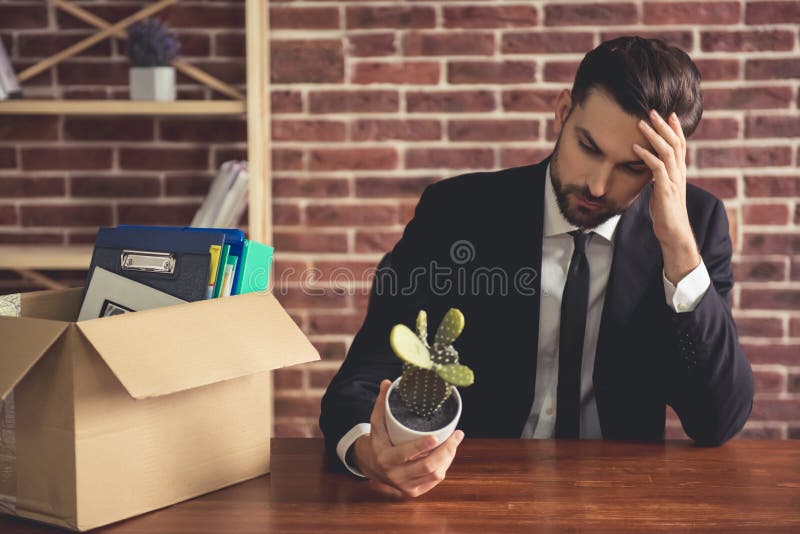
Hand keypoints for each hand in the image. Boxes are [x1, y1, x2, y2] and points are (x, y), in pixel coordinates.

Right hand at [351, 379, 464, 497]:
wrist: (371, 465)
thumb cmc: (378, 440)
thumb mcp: (377, 422)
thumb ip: (383, 403)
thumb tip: (387, 382)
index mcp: (385, 458)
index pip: (405, 454)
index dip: (422, 446)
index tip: (436, 436)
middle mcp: (395, 476)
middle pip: (427, 467)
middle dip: (447, 450)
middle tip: (457, 435)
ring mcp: (405, 486)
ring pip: (435, 475)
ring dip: (449, 457)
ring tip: (455, 441)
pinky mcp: (413, 492)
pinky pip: (435, 480)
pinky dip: (444, 466)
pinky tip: (448, 454)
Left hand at [633, 109, 700, 283]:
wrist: (674, 233)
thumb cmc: (666, 213)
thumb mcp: (662, 190)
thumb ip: (659, 177)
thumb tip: (650, 169)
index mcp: (679, 172)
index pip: (680, 145)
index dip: (675, 129)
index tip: (669, 114)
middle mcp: (679, 173)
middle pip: (675, 143)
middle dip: (664, 125)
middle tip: (653, 110)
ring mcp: (674, 180)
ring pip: (667, 151)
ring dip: (654, 136)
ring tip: (641, 123)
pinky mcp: (666, 189)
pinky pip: (657, 168)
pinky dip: (646, 156)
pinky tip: (635, 148)